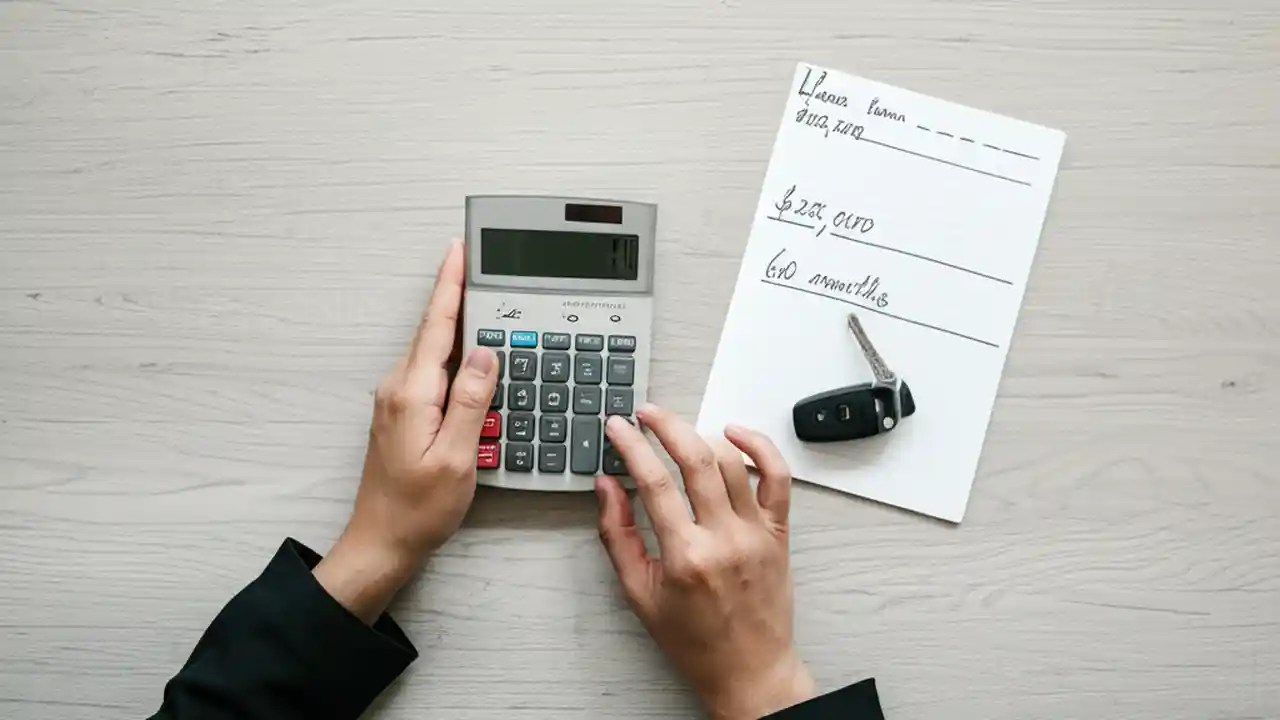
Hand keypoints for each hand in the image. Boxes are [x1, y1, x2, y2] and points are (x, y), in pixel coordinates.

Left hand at [314, 240, 498, 621]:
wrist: (381, 542)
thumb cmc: (417, 510)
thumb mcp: (456, 458)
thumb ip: (471, 402)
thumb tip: (484, 353)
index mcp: (411, 393)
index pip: (436, 326)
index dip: (450, 285)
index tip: (458, 250)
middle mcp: (398, 389)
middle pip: (435, 331)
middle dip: (459, 298)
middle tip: (483, 267)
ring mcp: (397, 401)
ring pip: (435, 353)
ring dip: (460, 330)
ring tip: (488, 309)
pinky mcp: (402, 414)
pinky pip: (433, 374)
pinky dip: (456, 360)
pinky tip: (474, 362)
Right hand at [595, 406, 815, 718]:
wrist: (750, 670)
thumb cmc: (695, 640)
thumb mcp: (639, 593)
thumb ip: (618, 535)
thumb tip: (606, 486)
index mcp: (685, 556)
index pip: (653, 481)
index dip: (631, 446)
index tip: (618, 427)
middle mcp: (724, 539)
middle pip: (695, 459)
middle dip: (665, 425)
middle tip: (646, 413)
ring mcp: (756, 533)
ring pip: (731, 462)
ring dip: (701, 434)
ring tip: (678, 429)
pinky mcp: (779, 533)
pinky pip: (777, 478)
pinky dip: (760, 448)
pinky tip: (735, 434)